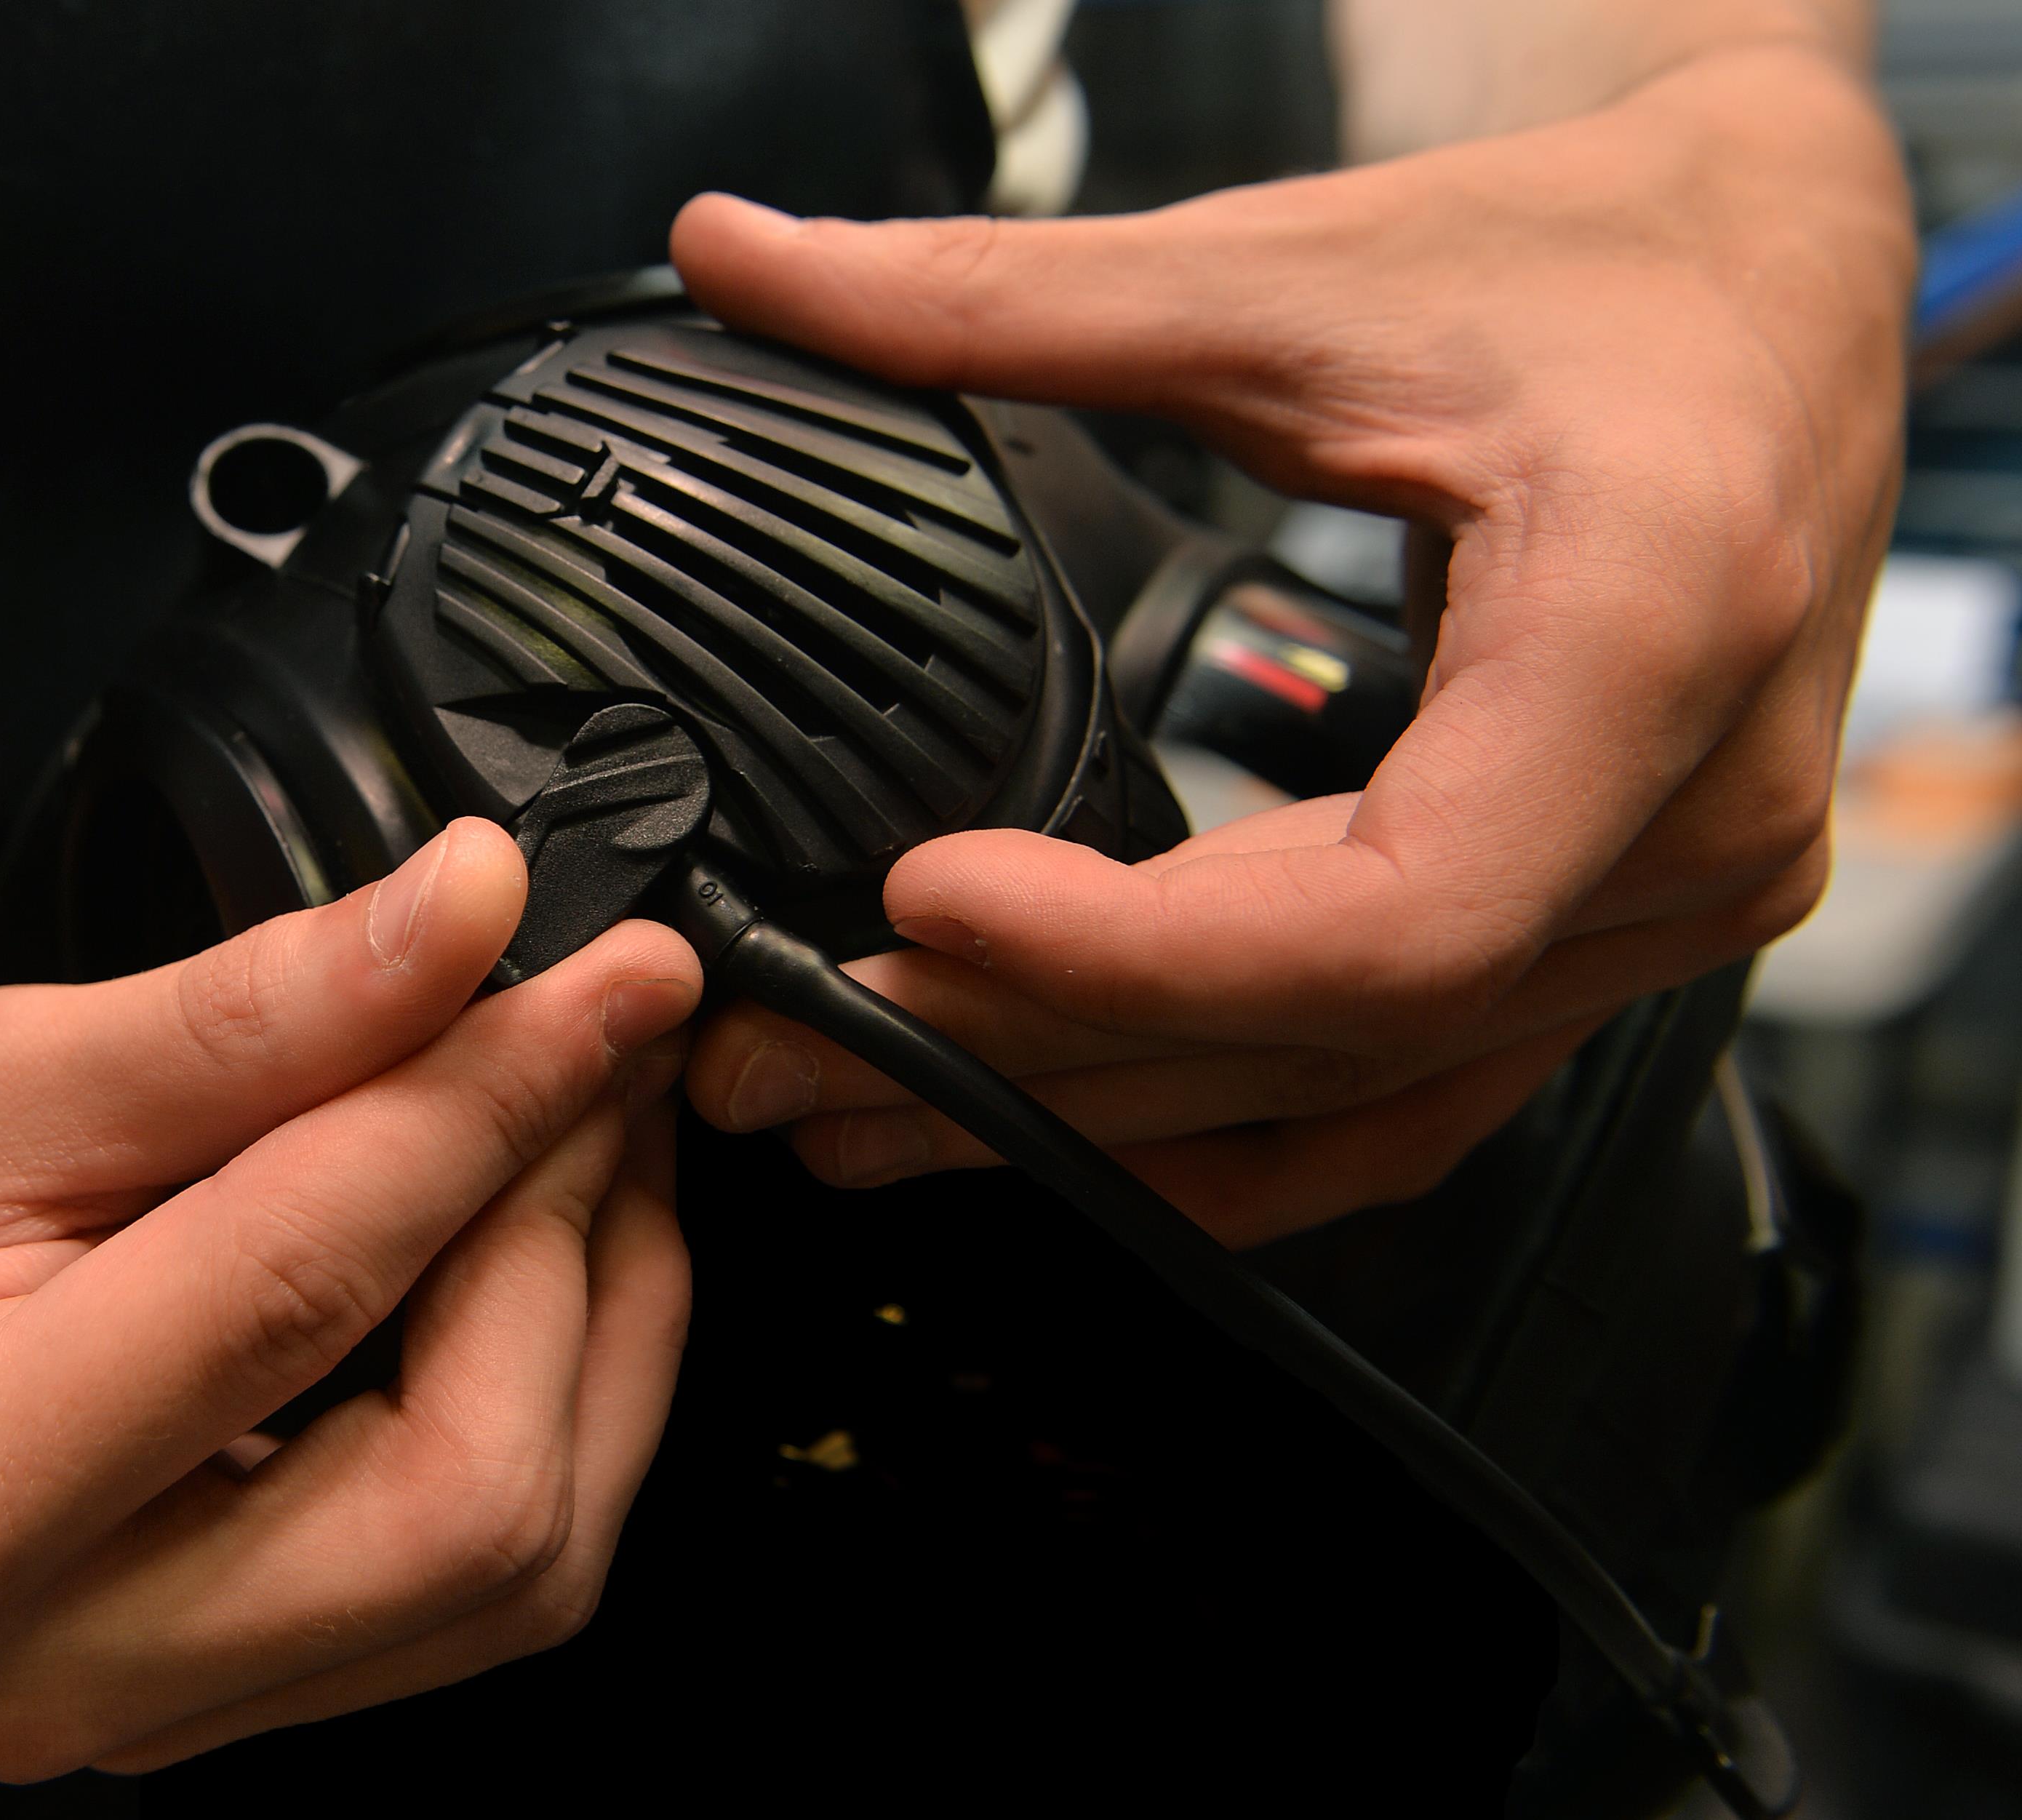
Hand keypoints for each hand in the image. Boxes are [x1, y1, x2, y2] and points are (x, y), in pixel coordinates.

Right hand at [0, 820, 699, 1776]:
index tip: (599, 975)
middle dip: (562, 1243)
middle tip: (599, 1054)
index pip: (293, 1298)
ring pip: (511, 1562)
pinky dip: (561, 1395)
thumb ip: (243, 1013)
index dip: (479, 1107)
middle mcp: (45, 1673)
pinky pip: (486, 1579)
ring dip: (597, 1321)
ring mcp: (156, 1709)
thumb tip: (469, 915)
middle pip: (454, 1500)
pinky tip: (542, 1243)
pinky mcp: (244, 1687)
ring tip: (584, 1127)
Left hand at [673, 44, 1910, 1245]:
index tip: (926, 899)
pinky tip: (1079, 1144)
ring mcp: (1673, 898)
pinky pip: (1417, 1083)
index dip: (1132, 958)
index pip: (1385, 919)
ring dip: (1098, 1119)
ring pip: (1354, 1086)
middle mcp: (1693, 818)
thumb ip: (1004, 293)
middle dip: (1033, 1053)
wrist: (1770, 276)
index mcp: (1650, 641)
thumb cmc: (1601, 260)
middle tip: (791, 1055)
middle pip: (1327, 1024)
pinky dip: (1237, 1128)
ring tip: (868, 1113)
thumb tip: (748, 261)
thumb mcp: (1296, 269)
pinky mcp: (1615, 919)